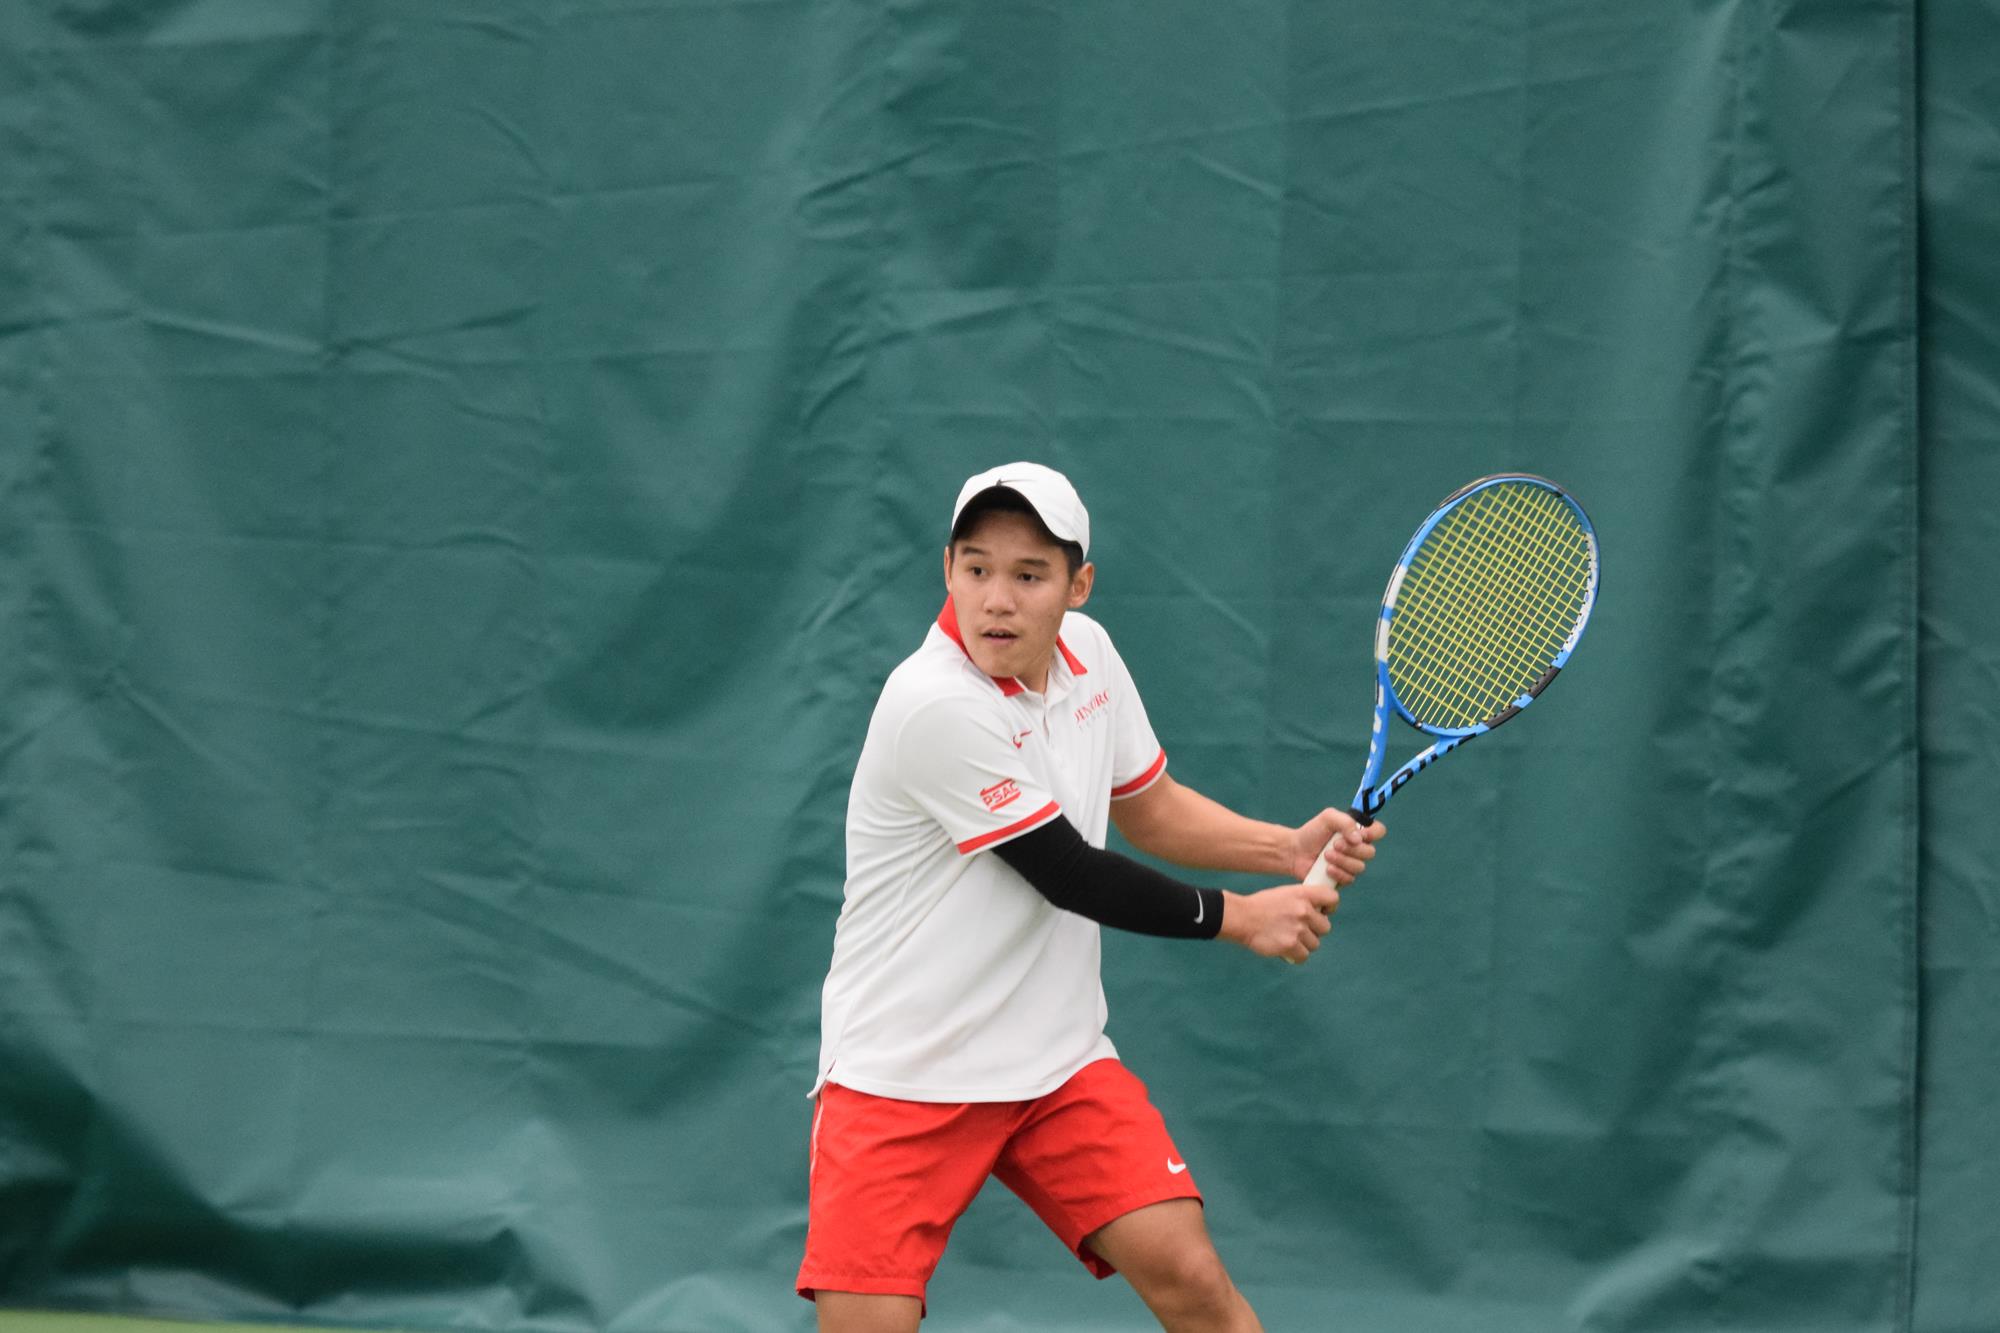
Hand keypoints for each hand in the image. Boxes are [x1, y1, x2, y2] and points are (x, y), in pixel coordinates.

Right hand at [1219, 883, 1340, 962]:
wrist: (1241, 918)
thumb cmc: (1261, 906)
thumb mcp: (1284, 893)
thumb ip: (1303, 901)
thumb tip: (1319, 913)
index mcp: (1303, 894)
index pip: (1332, 898)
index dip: (1330, 907)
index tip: (1322, 913)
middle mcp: (1304, 911)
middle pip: (1325, 927)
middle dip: (1314, 930)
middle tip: (1298, 929)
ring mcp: (1298, 929)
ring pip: (1314, 944)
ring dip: (1303, 944)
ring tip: (1288, 938)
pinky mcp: (1290, 945)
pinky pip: (1303, 956)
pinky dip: (1295, 956)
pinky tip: (1285, 950)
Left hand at [1288, 808, 1386, 884]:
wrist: (1295, 851)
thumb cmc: (1312, 832)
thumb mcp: (1328, 818)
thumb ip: (1345, 821)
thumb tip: (1359, 838)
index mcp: (1358, 832)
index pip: (1379, 831)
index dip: (1373, 833)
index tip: (1360, 834)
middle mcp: (1358, 849)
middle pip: (1370, 852)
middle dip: (1351, 849)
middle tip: (1334, 844)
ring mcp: (1352, 864)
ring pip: (1359, 867)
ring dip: (1342, 860)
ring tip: (1326, 855)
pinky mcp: (1343, 878)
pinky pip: (1349, 879)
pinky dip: (1337, 872)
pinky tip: (1326, 868)